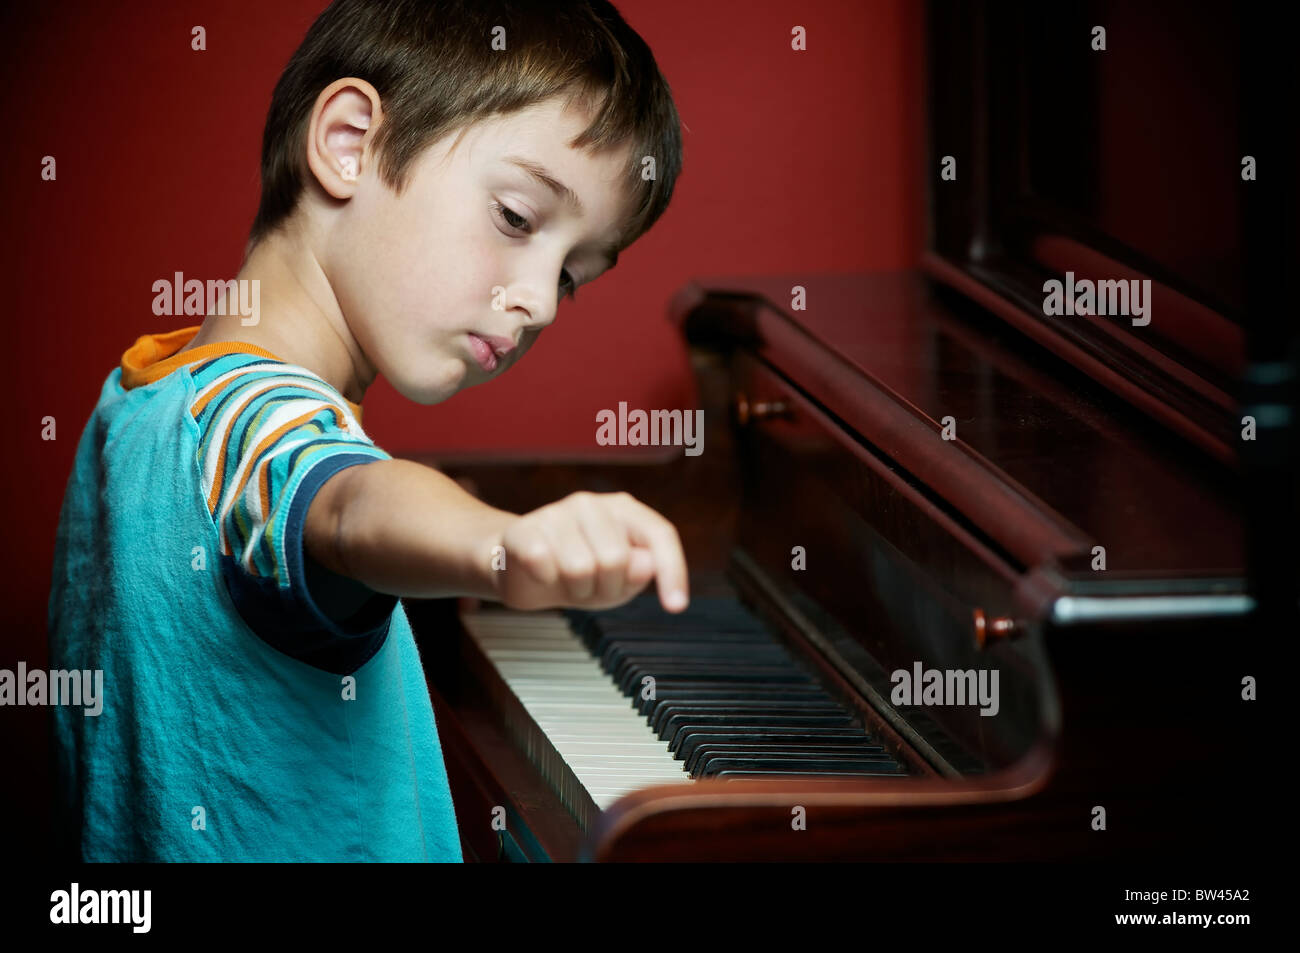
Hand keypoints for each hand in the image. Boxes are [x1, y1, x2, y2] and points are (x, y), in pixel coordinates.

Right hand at [494, 491, 688, 612]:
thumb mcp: (617, 584)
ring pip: (580, 568)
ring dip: (575, 590)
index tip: (676, 606)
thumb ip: (637, 574)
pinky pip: (543, 563)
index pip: (660, 534)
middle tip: (590, 587)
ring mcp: (554, 512)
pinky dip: (545, 581)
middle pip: (616, 559)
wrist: (517, 571)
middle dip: (605, 587)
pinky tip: (540, 574)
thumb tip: (646, 563)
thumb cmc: (576, 574)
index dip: (672, 570)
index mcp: (623, 510)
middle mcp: (591, 503)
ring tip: (566, 581)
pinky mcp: (523, 529)